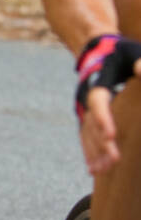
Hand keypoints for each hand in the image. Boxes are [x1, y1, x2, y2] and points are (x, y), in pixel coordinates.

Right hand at [75, 33, 140, 173]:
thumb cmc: (121, 53)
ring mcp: (83, 106)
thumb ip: (140, 63)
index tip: (112, 136)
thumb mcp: (133, 53)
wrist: (98, 49)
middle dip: (101, 142)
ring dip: (94, 151)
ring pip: (86, 132)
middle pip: (91, 123)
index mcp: (98, 80)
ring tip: (104, 170)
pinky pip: (84, 135)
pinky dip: (89, 151)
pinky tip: (95, 168)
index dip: (103, 118)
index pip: (98, 102)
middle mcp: (86, 95)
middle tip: (114, 160)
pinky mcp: (85, 114)